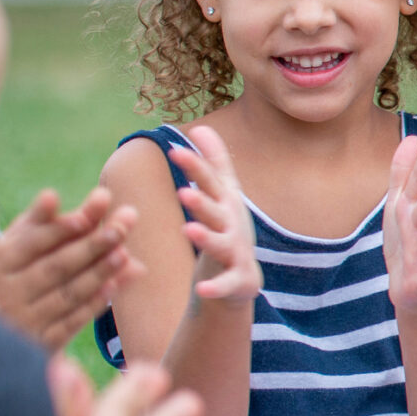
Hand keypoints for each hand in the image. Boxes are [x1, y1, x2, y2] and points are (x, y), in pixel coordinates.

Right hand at [0, 183, 142, 353]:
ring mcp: (24, 322)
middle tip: (124, 222)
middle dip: (92, 244)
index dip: (56, 228)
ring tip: (125, 252)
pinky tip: (114, 287)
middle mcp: (7, 295)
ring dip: (99, 273)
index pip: (27, 245)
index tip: (84, 213)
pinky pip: (68, 324)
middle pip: (56, 266)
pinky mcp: (37, 346)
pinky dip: (91, 306)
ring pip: (67, 293)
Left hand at [167, 125, 260, 305]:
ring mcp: (237, 253)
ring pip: (221, 244)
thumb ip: (213, 163)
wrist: (242, 278)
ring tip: (190, 230)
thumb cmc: (227, 230)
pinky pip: (226, 284)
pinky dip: (216, 287)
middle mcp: (233, 226)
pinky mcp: (238, 281)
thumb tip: (201, 126)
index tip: (174, 150)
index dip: (195, 168)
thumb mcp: (222, 196)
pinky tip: (203, 289)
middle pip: (216, 212)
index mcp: (225, 205)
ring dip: (207, 237)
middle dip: (202, 202)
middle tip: (184, 192)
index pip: (210, 183)